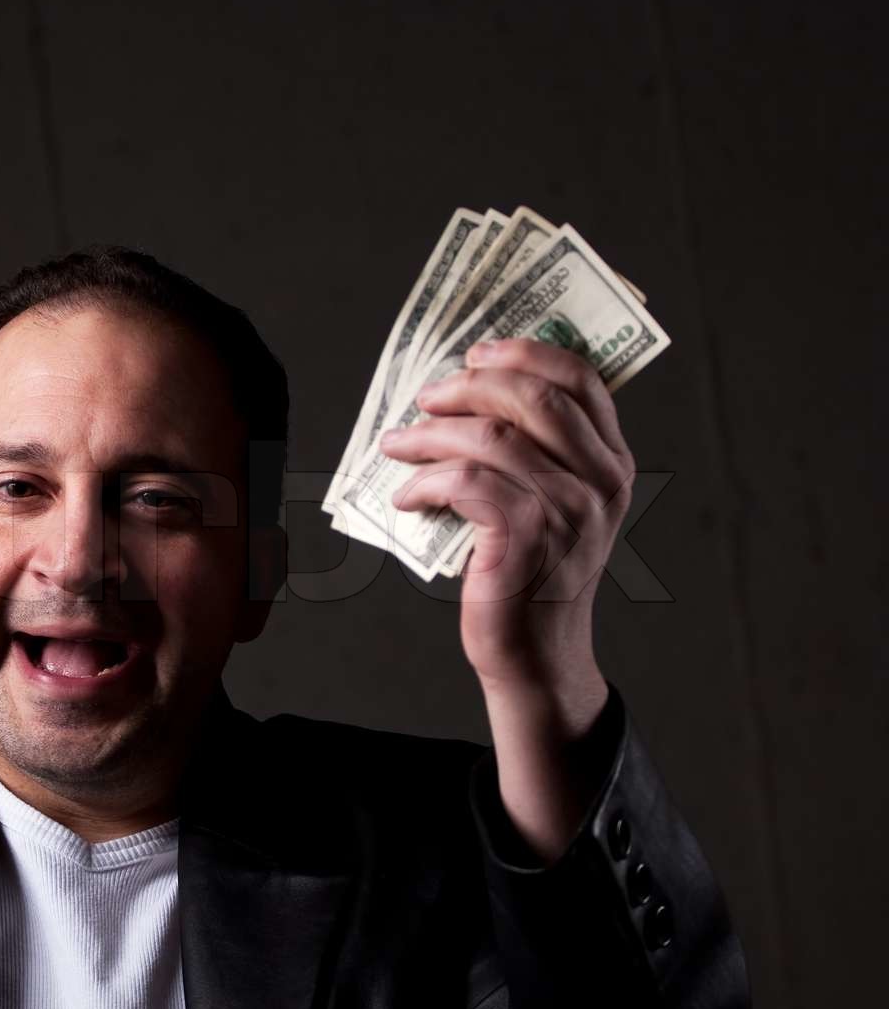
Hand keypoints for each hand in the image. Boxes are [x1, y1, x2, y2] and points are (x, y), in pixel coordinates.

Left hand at [379, 338, 634, 856]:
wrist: (535, 656)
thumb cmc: (531, 575)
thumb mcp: (552, 507)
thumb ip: (536, 454)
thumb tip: (467, 395)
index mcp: (612, 463)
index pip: (581, 380)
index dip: (525, 353)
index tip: (477, 352)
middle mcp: (600, 480)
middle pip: (532, 396)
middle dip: (468, 385)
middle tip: (426, 397)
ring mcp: (568, 509)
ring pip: (489, 436)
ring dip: (429, 433)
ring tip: (397, 445)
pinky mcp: (526, 537)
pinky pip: (464, 481)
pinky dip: (424, 480)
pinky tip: (406, 495)